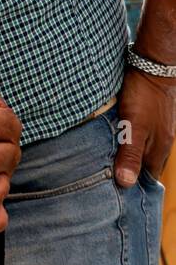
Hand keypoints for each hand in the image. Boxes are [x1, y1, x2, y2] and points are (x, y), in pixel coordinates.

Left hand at [113, 67, 175, 186]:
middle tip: (105, 184)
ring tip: (104, 165)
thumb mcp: (134, 127)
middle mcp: (160, 142)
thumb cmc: (144, 97)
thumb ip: (130, 154)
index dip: (134, 188)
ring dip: (126, 158)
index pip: (147, 178)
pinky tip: (112, 142)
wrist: (154, 66)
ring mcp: (156, 129)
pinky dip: (126, 143)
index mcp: (159, 150)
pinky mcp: (148, 118)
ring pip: (140, 150)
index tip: (116, 197)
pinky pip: (137, 137)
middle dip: (128, 174)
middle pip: (144, 165)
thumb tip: (126, 183)